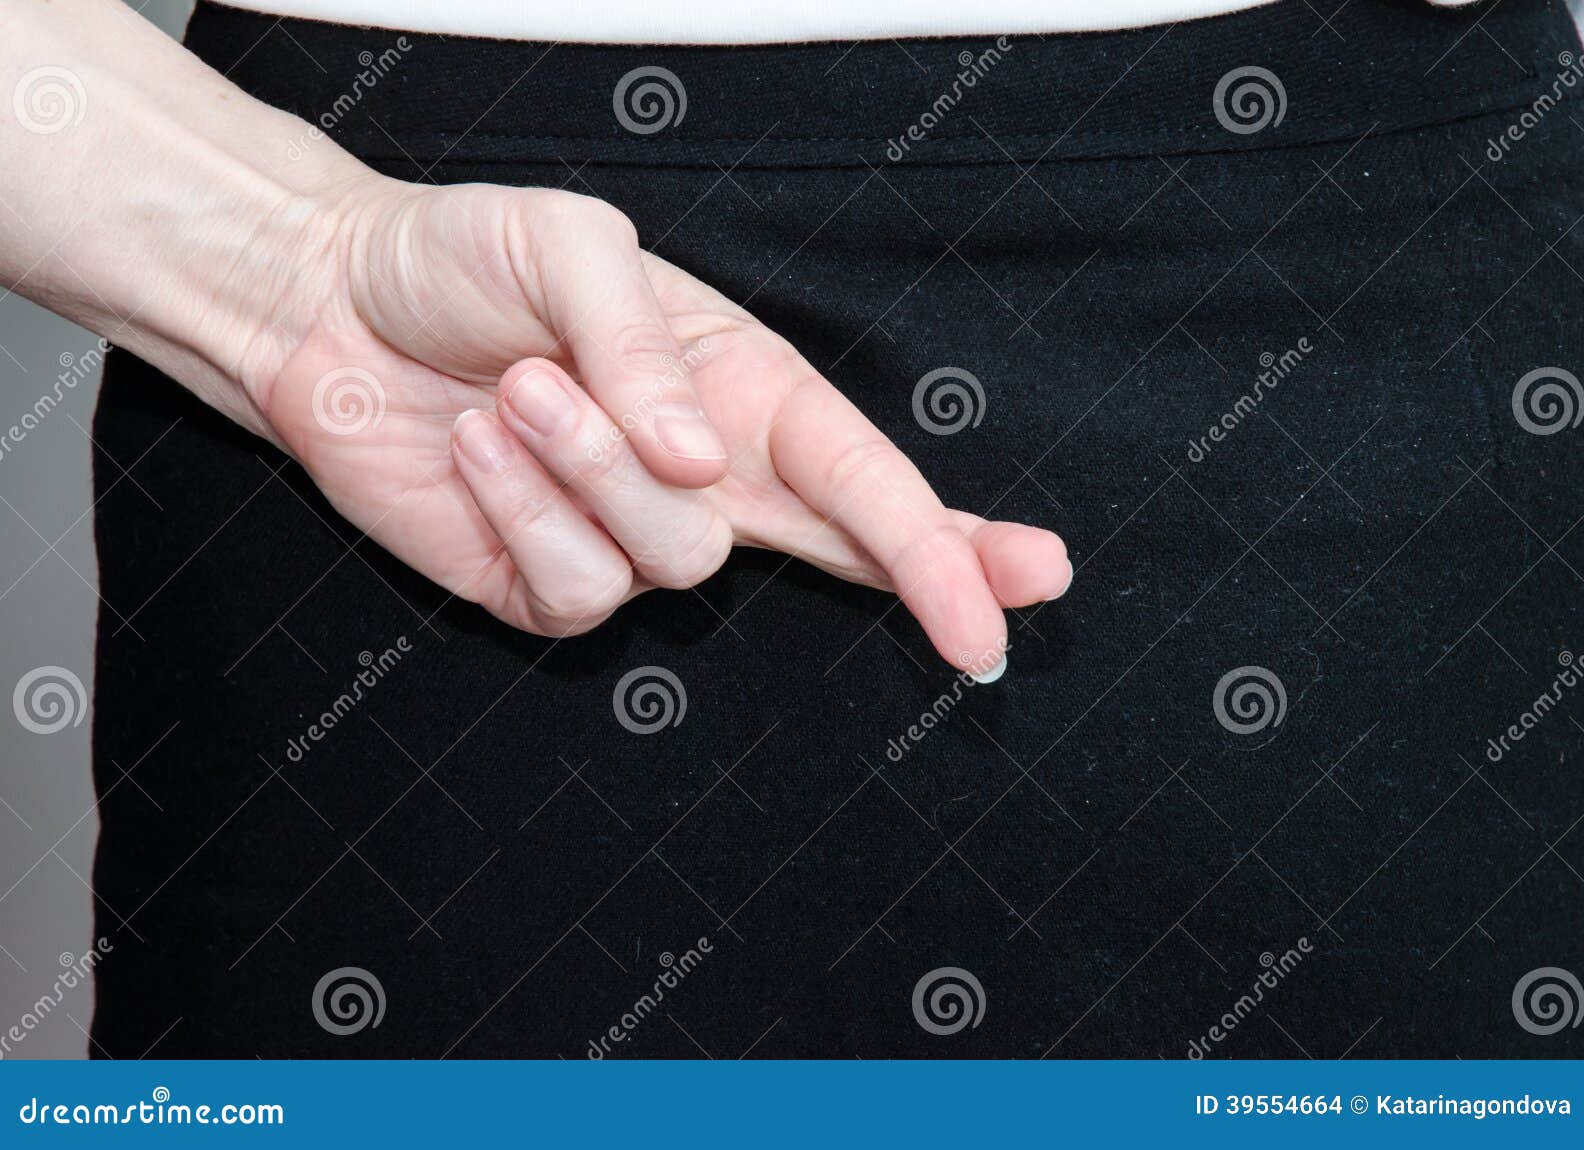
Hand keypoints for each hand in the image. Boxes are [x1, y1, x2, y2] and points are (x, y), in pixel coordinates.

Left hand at [251, 180, 1071, 672]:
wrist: (331, 307)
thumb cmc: (463, 262)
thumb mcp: (571, 248)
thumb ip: (647, 349)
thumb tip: (707, 462)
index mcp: (739, 387)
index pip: (865, 469)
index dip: (950, 535)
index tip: (1031, 580)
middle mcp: (706, 473)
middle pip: (845, 550)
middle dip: (923, 581)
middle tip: (979, 627)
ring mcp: (629, 539)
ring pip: (679, 560)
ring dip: (593, 468)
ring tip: (517, 388)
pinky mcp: (550, 588)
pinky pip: (577, 589)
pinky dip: (521, 508)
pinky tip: (478, 446)